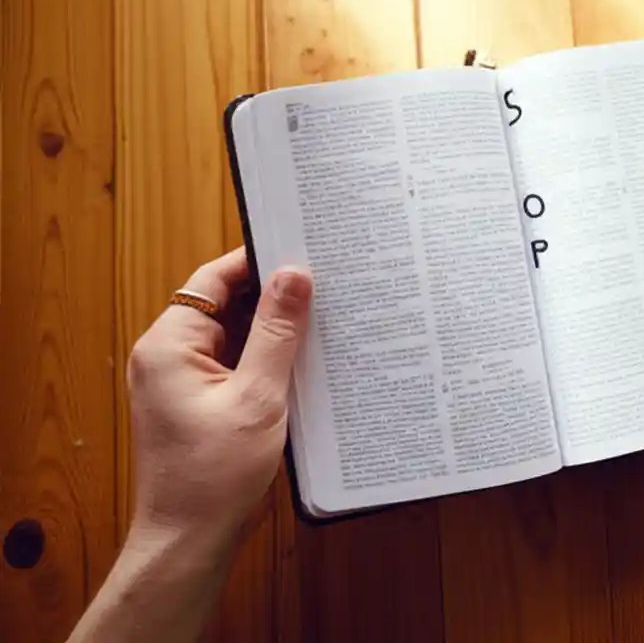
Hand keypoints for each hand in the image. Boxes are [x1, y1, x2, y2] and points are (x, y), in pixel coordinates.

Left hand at [71, 249, 312, 642]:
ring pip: (233, 335)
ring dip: (273, 331)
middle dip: (273, 296)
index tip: (305, 252)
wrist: (189, 541)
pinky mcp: (197, 403)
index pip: (214, 279)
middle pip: (224, 304)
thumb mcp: (257, 398)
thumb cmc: (215, 477)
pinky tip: (304, 363)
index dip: (259, 262)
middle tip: (326, 286)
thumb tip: (294, 276)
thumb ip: (277, 333)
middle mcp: (167, 356)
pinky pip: (234, 364)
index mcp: (169, 344)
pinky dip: (266, 360)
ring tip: (323, 321)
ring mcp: (180, 381)